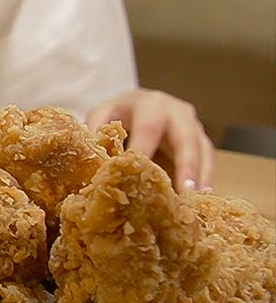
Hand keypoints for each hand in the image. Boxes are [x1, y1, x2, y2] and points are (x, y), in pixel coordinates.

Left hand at [86, 88, 214, 191]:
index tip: (143, 176)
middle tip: (185, 191)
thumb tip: (94, 165)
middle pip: (183, 137)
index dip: (146, 152)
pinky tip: (202, 197)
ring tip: (197, 199)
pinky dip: (206, 176)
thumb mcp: (101, 118)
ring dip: (200, 174)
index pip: (147, 128)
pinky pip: (208, 156)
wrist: (133, 103)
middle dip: (186, 164)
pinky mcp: (200, 137)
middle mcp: (173, 110)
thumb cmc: (115, 115)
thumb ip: (96, 136)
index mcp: (145, 104)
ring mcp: (190, 123)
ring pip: (201, 147)